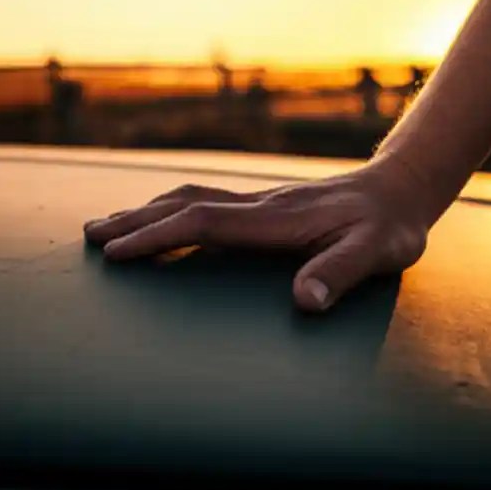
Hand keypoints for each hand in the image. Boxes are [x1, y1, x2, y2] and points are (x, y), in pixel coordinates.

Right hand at [83, 158, 434, 311]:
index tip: (117, 252)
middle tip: (88, 236)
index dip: (158, 238)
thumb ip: (340, 274)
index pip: (203, 224)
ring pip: (191, 199)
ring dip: (147, 211)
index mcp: (276, 219)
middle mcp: (260, 204)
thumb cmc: (390, 228)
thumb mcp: (377, 254)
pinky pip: (206, 203)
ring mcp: (260, 202)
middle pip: (184, 206)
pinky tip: (163, 219)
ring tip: (107, 225)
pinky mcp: (265, 206)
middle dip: (134, 221)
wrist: (403, 188)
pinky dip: (172, 209)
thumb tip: (303, 301)